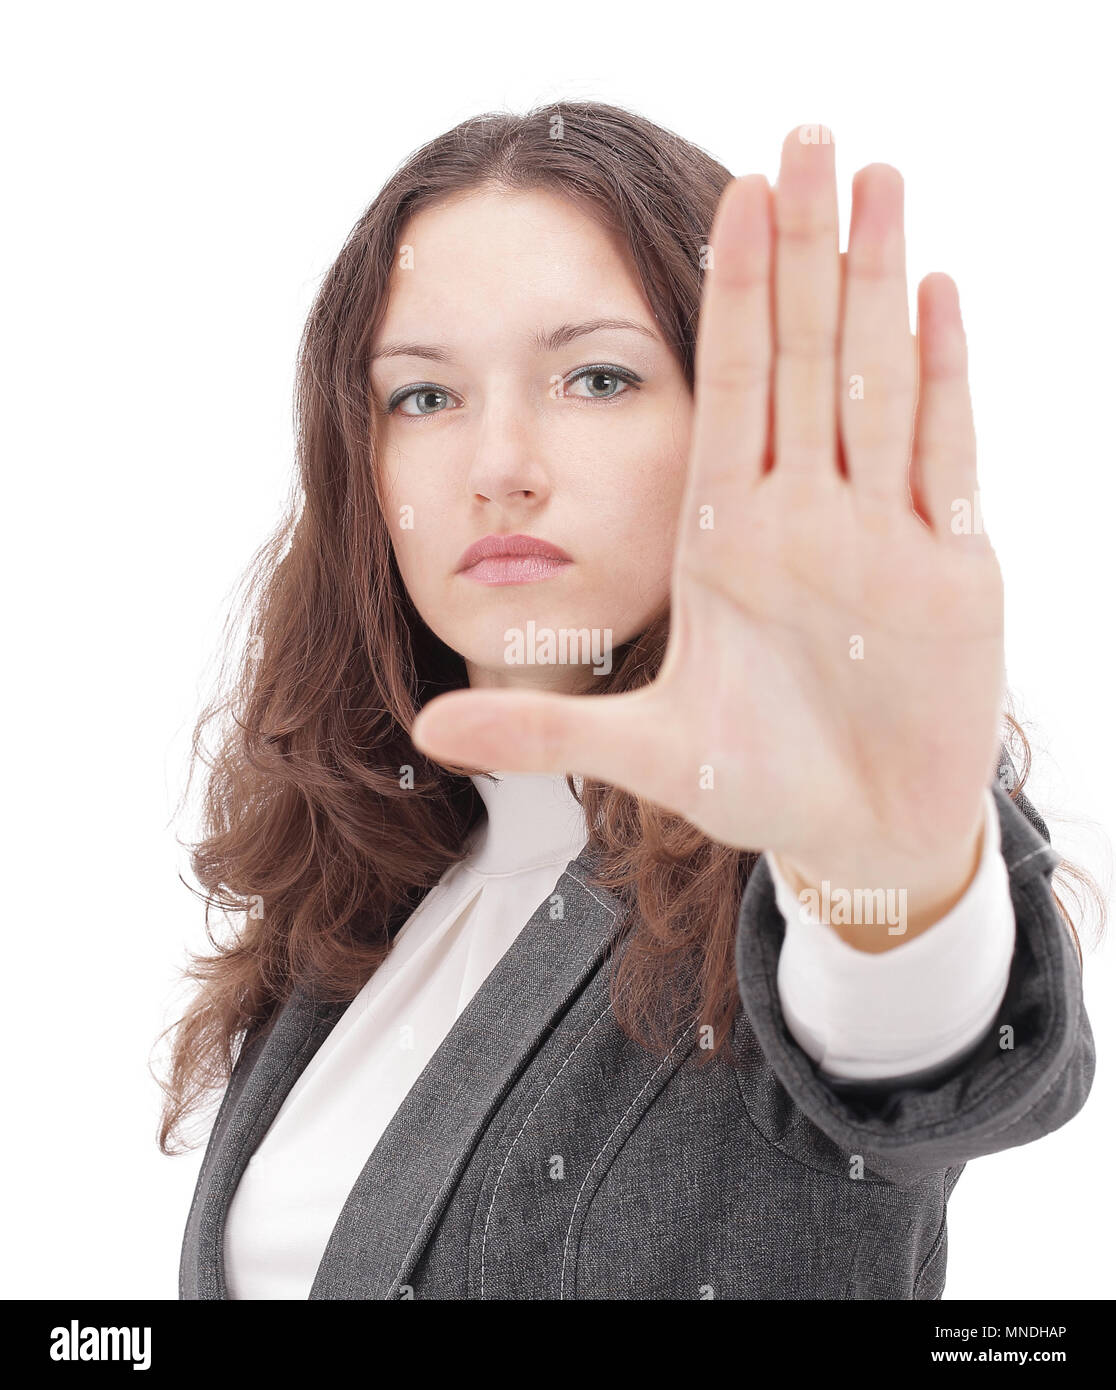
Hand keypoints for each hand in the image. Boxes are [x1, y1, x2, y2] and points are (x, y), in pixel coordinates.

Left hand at [412, 126, 1004, 933]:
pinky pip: (946, 453)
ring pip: (876, 380)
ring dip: (877, 280)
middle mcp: (801, 513)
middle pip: (800, 356)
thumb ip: (544, 732)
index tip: (723, 198)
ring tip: (878, 176)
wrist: (853, 831)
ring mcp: (878, 532)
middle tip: (807, 132)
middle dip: (805, 246)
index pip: (725, 388)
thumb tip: (423, 723)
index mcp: (724, 534)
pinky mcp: (951, 569)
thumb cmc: (756, 782)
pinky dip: (945, 374)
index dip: (728, 295)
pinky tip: (937, 292)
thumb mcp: (645, 753)